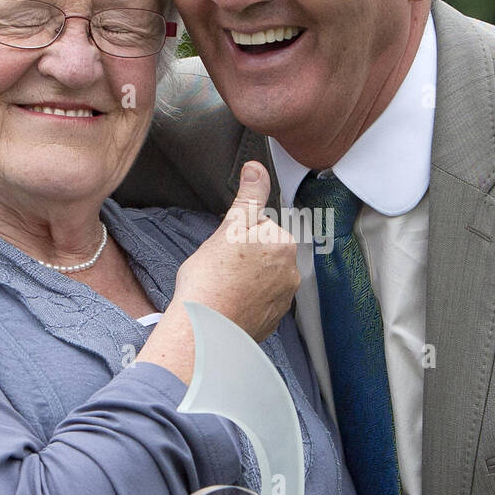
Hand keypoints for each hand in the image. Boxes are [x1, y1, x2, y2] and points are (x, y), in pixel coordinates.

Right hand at [171, 161, 297, 341]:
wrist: (204, 326)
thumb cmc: (212, 277)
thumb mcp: (230, 226)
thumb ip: (249, 196)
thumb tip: (257, 168)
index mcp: (284, 245)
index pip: (263, 228)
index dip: (240, 234)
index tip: (226, 247)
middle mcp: (291, 274)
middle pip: (265, 254)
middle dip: (246, 257)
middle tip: (222, 265)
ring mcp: (282, 301)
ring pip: (262, 280)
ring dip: (247, 280)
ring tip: (223, 285)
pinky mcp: (271, 323)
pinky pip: (259, 304)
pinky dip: (246, 302)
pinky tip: (228, 303)